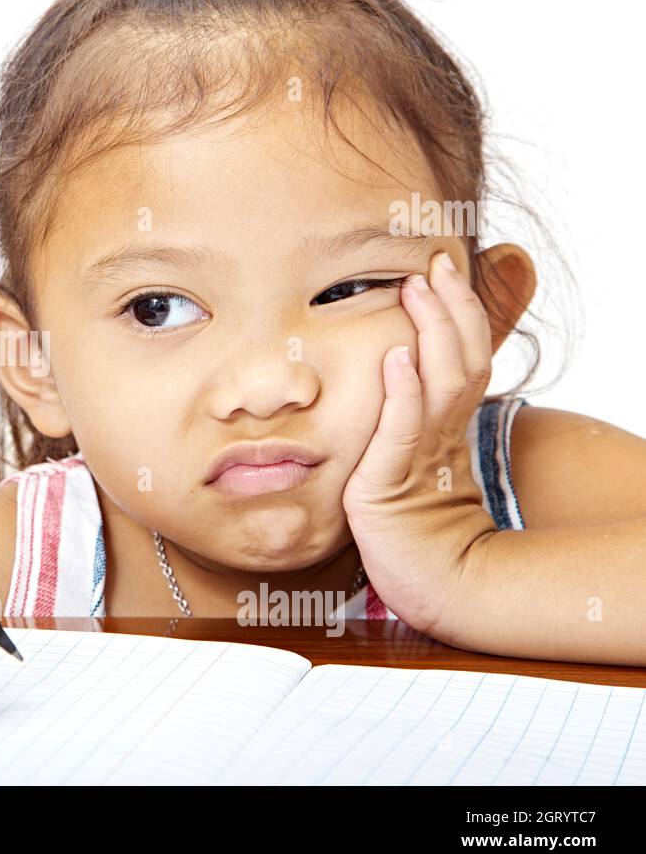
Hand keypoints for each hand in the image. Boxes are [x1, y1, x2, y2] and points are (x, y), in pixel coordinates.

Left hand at [341, 250, 498, 637]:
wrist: (435, 591)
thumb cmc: (417, 535)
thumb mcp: (413, 469)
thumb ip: (408, 423)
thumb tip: (401, 371)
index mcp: (447, 431)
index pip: (463, 360)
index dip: (459, 314)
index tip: (443, 268)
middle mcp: (441, 438)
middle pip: (460, 361)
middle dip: (450, 309)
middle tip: (436, 262)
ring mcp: (421, 459)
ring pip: (439, 385)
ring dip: (430, 333)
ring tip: (416, 289)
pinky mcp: (390, 485)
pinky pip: (401, 431)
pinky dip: (401, 393)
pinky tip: (395, 358)